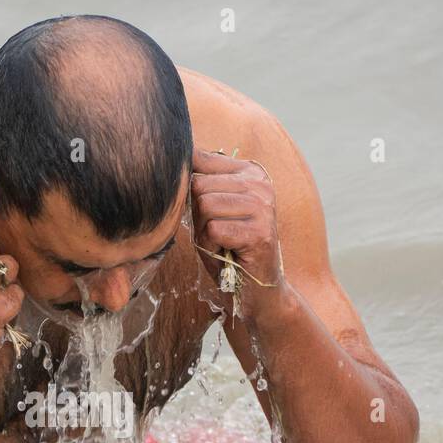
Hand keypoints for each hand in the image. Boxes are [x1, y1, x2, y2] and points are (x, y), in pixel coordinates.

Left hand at [190, 147, 283, 312]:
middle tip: (218, 234)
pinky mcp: (260, 231)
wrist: (254, 289)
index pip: (200, 161)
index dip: (192, 194)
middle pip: (200, 186)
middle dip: (198, 216)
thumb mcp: (210, 208)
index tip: (211, 214)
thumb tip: (178, 152)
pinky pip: (213, 230)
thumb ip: (199, 180)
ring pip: (205, 206)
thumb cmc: (227, 248)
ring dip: (205, 233)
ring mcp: (263, 206)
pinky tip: (228, 254)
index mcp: (249, 171)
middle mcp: (260, 182)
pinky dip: (212, 247)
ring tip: (223, 243)